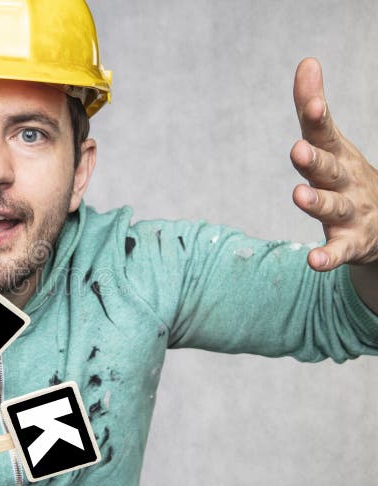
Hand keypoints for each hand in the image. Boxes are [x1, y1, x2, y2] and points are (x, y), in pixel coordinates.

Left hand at [290, 57, 377, 270]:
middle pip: (329, 170)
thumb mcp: (330, 143)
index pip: (325, 133)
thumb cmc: (346, 176)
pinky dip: (327, 256)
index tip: (310, 104)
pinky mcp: (351, 242)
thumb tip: (307, 61)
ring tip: (298, 197)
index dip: (317, 119)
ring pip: (334, 208)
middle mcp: (345, 182)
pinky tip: (313, 262)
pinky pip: (338, 251)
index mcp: (338, 156)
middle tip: (297, 151)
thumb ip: (312, 108)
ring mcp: (351, 212)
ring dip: (317, 203)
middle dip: (315, 160)